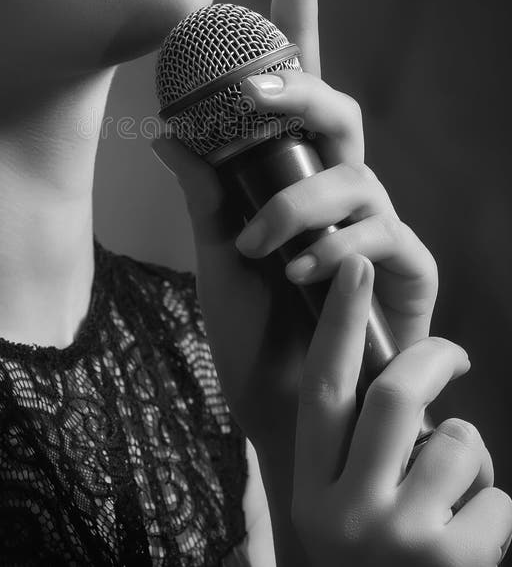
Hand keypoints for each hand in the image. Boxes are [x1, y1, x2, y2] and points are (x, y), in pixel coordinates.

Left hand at [151, 0, 437, 446]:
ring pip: (351, 175)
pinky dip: (336, 247)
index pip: (299, 91)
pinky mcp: (406, 267)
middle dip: (301, 90)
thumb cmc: (255, 324)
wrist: (285, 403)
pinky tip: (304, 271)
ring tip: (260, 244)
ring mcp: (377, 223)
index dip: (302, 28)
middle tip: (256, 93)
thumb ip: (203, 194)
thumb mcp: (217, 255)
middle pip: (337, 109)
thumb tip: (166, 131)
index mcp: (294, 173)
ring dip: (297, 204)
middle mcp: (340, 186)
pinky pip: (379, 234)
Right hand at [292, 252, 511, 565]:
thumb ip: (352, 452)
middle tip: (455, 355)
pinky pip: (498, 495)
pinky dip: (495, 505)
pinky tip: (475, 540)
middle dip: (433, 360)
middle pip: (393, 394)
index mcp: (310, 489)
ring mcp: (400, 538)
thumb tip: (396, 381)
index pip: (323, 387)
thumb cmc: (373, 561)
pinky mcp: (453, 563)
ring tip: (458, 491)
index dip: (341, 322)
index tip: (355, 266)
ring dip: (470, 453)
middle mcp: (345, 510)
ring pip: (456, 440)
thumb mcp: (338, 509)